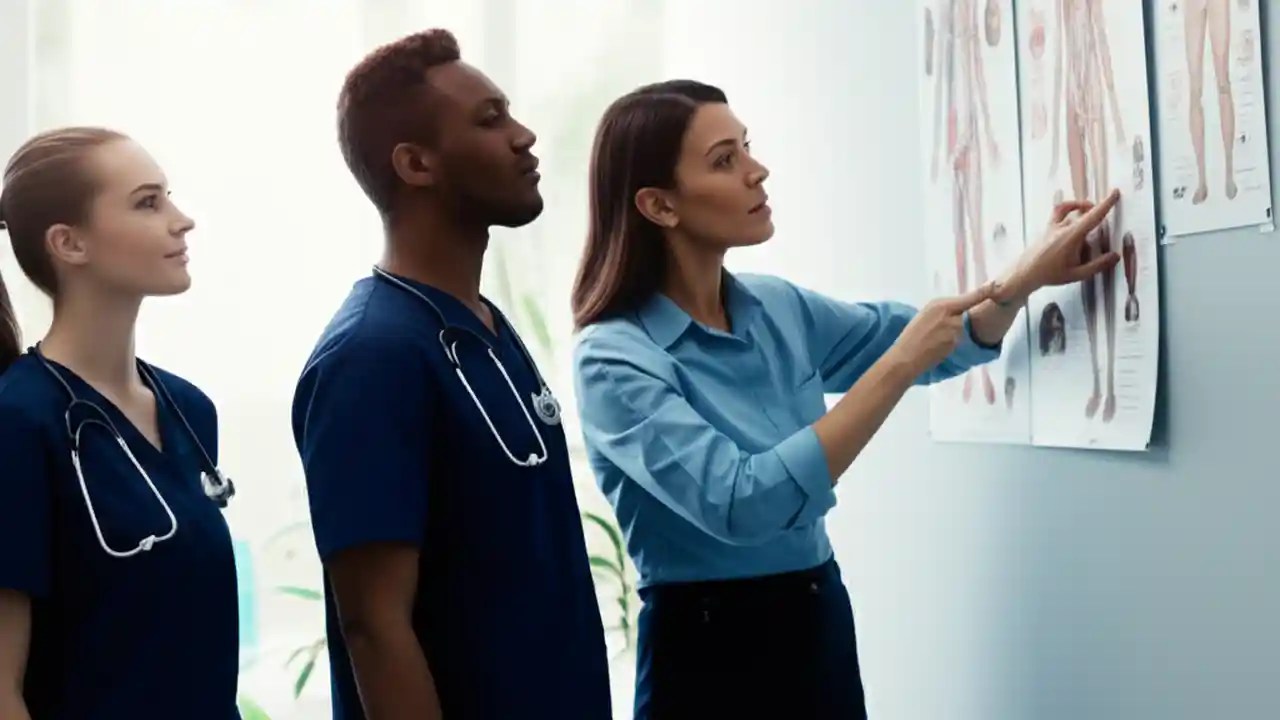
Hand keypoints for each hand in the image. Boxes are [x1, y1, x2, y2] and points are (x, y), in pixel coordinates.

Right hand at [889, 284, 995, 375]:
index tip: (997, 286)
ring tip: (937, 340)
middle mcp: (949, 312)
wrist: (906, 356)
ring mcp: (954, 327)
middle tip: (943, 330)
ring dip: (956, 333)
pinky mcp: (956, 341)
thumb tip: (957, 311)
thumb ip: (942, 311)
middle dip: (962, 320)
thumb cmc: (911, 337)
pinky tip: (939, 347)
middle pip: (969, 313)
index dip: (986, 292)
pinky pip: (960, 340)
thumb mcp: (924, 316)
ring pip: (964, 328)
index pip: (970, 297)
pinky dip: (953, 343)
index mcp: (939, 303)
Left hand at [997, 189, 1122, 300]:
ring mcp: (1052, 226)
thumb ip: (1097, 265)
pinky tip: (1074, 216)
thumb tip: (1116, 256)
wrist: (1024, 273)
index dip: (1106, 204)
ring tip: (1090, 211)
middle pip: (1083, 212)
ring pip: (1068, 209)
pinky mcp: (1047, 227)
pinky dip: (1069, 209)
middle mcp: (1062, 227)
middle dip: (1097, 209)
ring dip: (1081, 207)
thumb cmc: (1050, 274)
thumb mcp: (1077, 274)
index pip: (1093, 216)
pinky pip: (1058, 212)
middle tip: (1108, 210)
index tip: (1115, 192)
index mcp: (1071, 236)